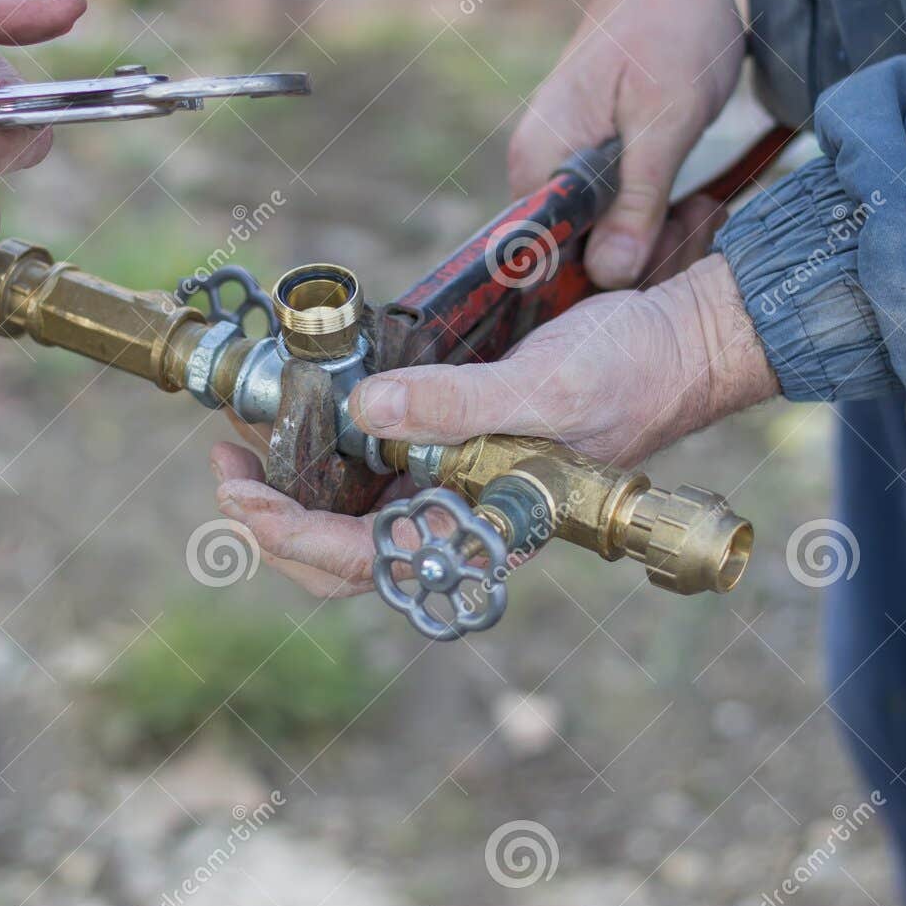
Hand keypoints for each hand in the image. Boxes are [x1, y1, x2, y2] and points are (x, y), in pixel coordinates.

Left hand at [209, 254, 778, 597]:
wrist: (677, 343)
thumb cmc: (628, 376)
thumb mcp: (543, 390)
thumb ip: (455, 406)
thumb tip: (365, 411)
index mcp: (482, 528)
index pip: (365, 562)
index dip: (292, 538)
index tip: (242, 497)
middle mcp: (459, 517)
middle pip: (341, 555)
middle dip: (272, 521)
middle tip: (228, 466)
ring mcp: (452, 484)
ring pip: (349, 514)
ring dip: (290, 488)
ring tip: (247, 440)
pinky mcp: (451, 443)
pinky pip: (374, 464)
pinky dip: (327, 448)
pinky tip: (303, 411)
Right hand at [510, 0, 742, 287]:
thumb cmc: (670, 27)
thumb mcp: (667, 118)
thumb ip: (637, 200)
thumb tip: (610, 276)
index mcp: (538, 165)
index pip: (551, 262)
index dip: (612, 277)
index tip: (673, 247)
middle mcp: (535, 176)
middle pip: (577, 261)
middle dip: (645, 259)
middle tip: (702, 222)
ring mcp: (558, 173)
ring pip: (600, 247)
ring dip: (657, 242)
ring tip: (704, 210)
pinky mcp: (584, 172)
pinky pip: (612, 223)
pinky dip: (654, 224)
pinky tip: (691, 206)